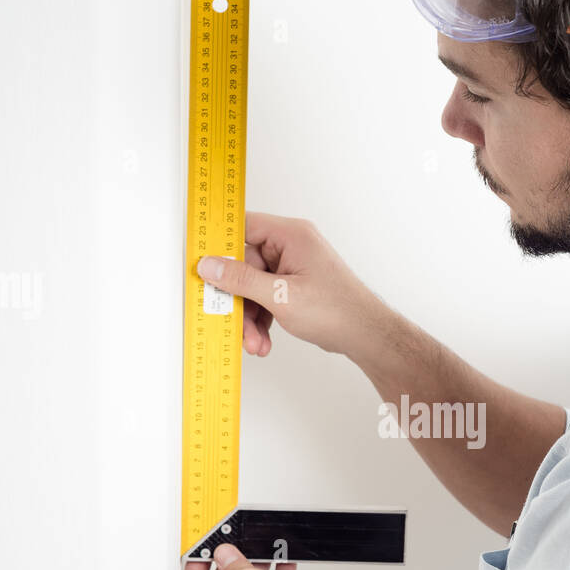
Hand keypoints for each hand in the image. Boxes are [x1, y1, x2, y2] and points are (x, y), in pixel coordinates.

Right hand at [196, 212, 380, 359]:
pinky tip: (263, 341)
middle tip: (231, 321)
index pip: (244, 227)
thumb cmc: (337, 310)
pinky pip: (266, 298)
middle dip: (238, 299)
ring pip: (253, 287)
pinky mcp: (294, 287)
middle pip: (245, 265)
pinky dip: (262, 320)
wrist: (366, 335)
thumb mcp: (280, 296)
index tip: (202, 264)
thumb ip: (241, 279)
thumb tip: (210, 265)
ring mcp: (293, 267)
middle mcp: (292, 246)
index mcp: (291, 235)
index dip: (220, 245)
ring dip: (249, 316)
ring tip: (254, 342)